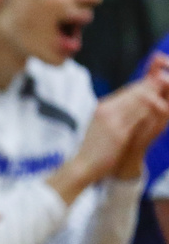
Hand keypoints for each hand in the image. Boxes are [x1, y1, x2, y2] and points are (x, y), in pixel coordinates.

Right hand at [61, 65, 168, 187]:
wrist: (82, 166)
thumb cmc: (93, 149)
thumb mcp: (101, 126)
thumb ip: (114, 114)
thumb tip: (128, 107)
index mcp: (103, 107)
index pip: (128, 90)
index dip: (145, 84)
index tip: (159, 78)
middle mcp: (106, 109)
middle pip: (134, 92)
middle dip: (152, 84)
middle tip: (165, 77)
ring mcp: (111, 120)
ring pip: (137, 100)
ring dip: (154, 91)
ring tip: (166, 82)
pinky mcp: (118, 132)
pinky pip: (138, 116)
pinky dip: (152, 108)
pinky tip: (163, 105)